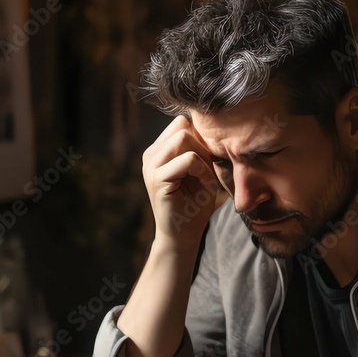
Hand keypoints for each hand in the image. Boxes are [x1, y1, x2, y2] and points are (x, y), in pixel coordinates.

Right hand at [141, 115, 219, 250]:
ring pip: (183, 137)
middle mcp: (151, 154)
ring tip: (202, 178)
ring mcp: (151, 165)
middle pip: (183, 126)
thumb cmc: (195, 203)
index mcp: (159, 150)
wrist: (183, 234)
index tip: (206, 161)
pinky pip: (188, 159)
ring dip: (201, 157)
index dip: (200, 137)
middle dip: (202, 146)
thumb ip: (199, 147)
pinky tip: (200, 184)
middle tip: (205, 171)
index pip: (181, 122)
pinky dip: (202, 169)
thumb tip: (206, 124)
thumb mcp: (201, 168)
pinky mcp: (157, 178)